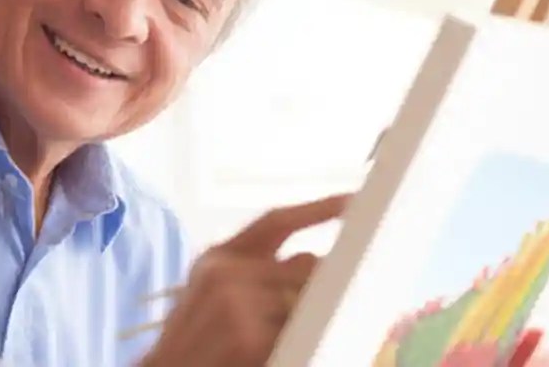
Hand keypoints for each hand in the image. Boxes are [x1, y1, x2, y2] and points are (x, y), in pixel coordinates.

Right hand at [140, 194, 348, 366]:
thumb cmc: (196, 339)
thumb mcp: (216, 294)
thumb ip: (260, 273)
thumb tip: (314, 260)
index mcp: (218, 257)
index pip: (275, 222)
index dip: (316, 209)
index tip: (352, 200)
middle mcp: (224, 272)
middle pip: (304, 264)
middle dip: (326, 283)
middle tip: (346, 296)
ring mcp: (235, 304)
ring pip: (307, 301)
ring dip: (314, 318)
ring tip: (304, 332)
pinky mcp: (248, 338)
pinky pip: (299, 333)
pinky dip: (305, 342)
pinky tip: (293, 348)